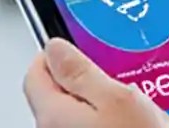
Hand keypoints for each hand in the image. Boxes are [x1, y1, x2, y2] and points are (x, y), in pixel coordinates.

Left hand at [24, 38, 168, 127]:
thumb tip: (54, 48)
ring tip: (133, 109)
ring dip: (100, 107)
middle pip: (56, 96)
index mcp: (53, 116)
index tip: (82, 51)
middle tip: (117, 80)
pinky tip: (133, 126)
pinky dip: (108, 124)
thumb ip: (80, 71)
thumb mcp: (118, 99)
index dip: (58, 56)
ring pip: (76, 116)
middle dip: (85, 83)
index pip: (35, 72)